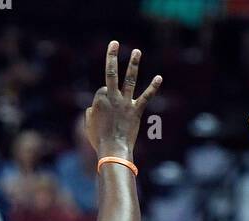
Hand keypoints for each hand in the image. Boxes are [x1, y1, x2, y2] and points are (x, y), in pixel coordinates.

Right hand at [85, 40, 161, 159]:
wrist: (113, 150)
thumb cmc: (100, 141)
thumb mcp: (89, 126)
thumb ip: (91, 113)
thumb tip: (93, 108)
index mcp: (98, 100)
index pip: (102, 90)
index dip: (104, 99)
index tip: (107, 112)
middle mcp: (112, 98)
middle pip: (111, 73)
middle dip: (111, 56)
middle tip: (114, 43)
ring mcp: (125, 103)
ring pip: (129, 79)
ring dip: (133, 64)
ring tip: (137, 51)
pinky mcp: (136, 110)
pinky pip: (146, 97)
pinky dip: (153, 87)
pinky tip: (159, 78)